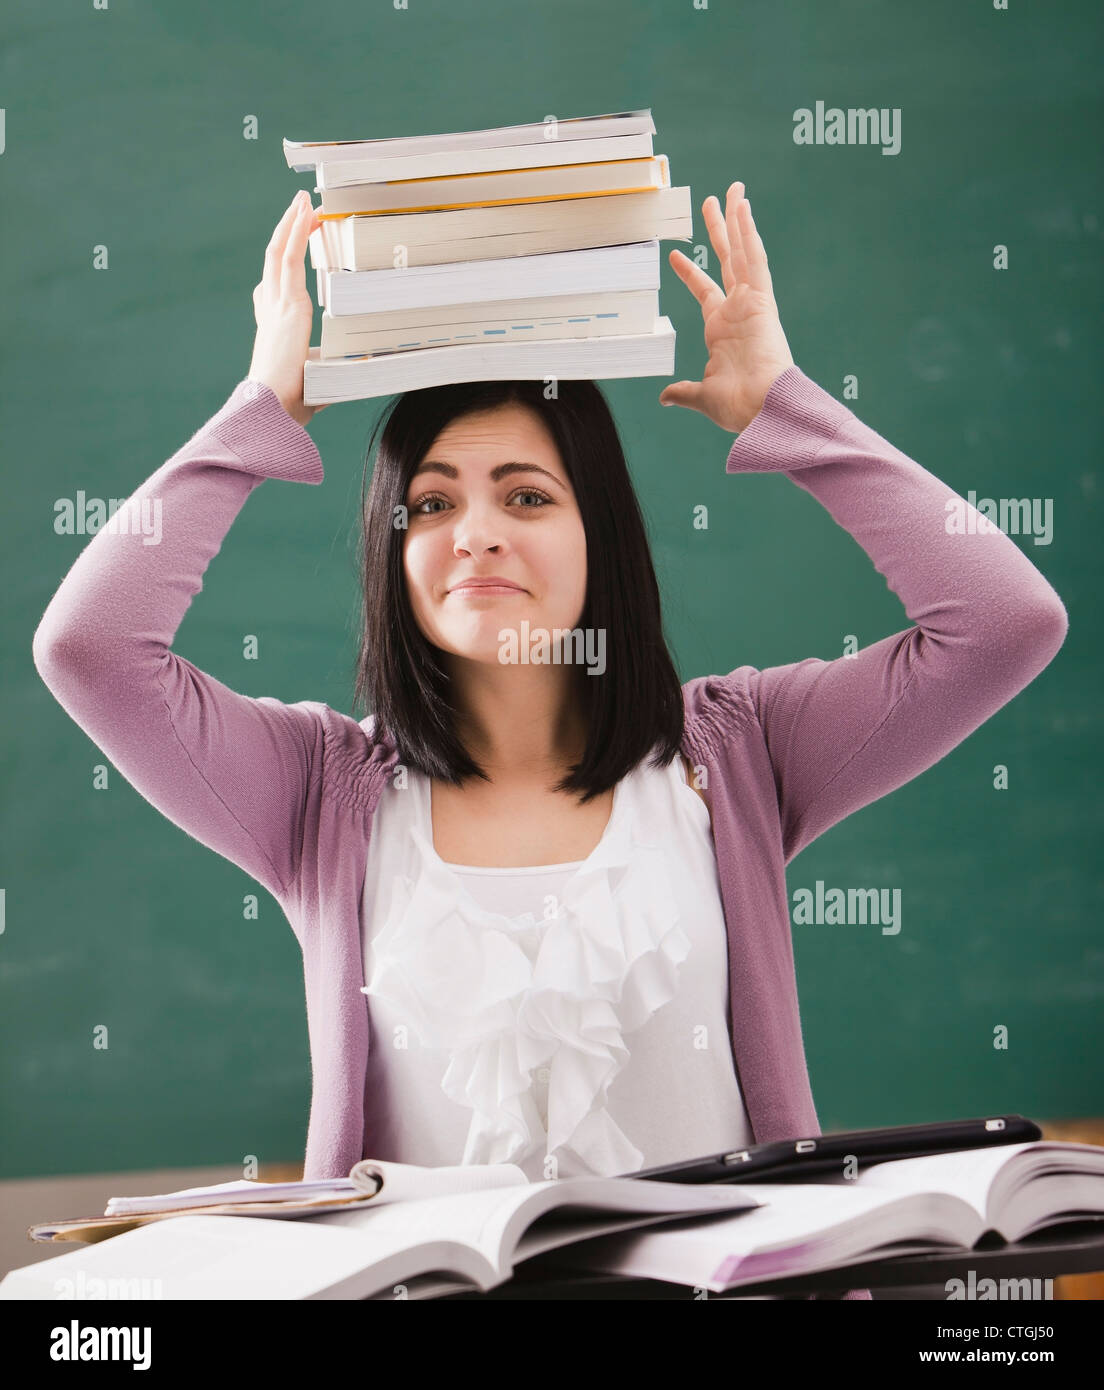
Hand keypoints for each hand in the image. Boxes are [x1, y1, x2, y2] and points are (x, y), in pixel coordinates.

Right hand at [248, 190, 327, 427]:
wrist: (274, 406)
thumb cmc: (295, 402)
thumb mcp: (319, 377)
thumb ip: (334, 366)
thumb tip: (360, 365)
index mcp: (274, 328)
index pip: (271, 292)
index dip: (279, 270)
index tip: (288, 252)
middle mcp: (271, 310)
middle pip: (274, 261)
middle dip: (286, 233)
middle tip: (299, 210)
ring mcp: (277, 304)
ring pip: (279, 252)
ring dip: (291, 223)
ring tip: (303, 200)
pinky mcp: (288, 304)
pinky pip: (289, 258)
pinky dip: (297, 233)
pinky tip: (305, 215)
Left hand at [659, 182, 794, 433]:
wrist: (761, 408)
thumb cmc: (738, 407)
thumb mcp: (702, 396)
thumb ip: (683, 392)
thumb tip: (665, 398)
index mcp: (723, 329)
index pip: (705, 291)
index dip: (689, 273)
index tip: (675, 256)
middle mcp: (738, 310)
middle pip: (727, 260)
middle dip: (719, 230)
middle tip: (712, 201)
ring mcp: (752, 302)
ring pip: (743, 252)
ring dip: (737, 220)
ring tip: (732, 189)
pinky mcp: (764, 300)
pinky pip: (755, 259)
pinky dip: (749, 233)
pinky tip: (743, 208)